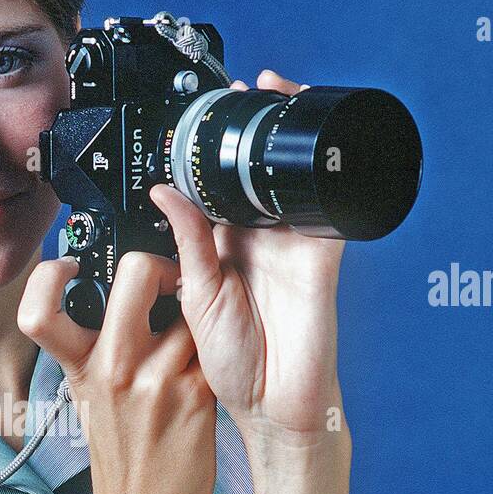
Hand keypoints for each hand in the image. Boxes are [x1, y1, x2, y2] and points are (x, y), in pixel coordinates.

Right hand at [17, 250, 216, 493]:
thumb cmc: (121, 456)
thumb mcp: (89, 397)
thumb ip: (95, 345)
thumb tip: (117, 292)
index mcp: (78, 366)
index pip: (39, 307)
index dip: (50, 273)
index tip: (72, 267)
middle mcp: (112, 367)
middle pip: (138, 271)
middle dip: (158, 265)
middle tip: (165, 285)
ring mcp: (156, 378)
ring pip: (191, 306)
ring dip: (195, 315)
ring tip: (189, 342)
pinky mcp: (197, 392)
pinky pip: (211, 344)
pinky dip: (213, 348)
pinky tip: (205, 369)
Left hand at [148, 70, 346, 448]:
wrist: (271, 404)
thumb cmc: (231, 363)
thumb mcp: (195, 295)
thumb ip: (185, 241)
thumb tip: (163, 191)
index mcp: (221, 247)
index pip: (213, 189)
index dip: (205, 154)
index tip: (192, 116)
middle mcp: (257, 240)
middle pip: (253, 174)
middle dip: (248, 132)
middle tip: (236, 89)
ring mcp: (292, 244)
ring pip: (289, 179)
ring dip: (282, 139)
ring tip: (272, 93)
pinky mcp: (323, 253)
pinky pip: (328, 206)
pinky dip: (321, 173)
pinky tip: (308, 144)